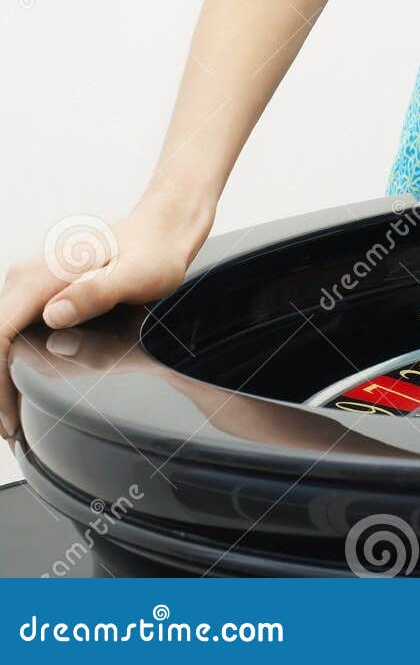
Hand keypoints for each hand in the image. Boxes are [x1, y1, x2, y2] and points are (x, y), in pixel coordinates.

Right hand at [0, 193, 214, 441]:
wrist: (159, 233)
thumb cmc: (152, 253)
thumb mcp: (136, 274)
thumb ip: (96, 293)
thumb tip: (54, 314)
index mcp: (41, 276)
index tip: (9, 420)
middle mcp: (26, 278)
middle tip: (10, 430)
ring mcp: (28, 286)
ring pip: (0, 340)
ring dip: (1, 378)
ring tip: (12, 418)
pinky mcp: (35, 295)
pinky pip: (11, 334)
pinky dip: (10, 364)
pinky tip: (20, 389)